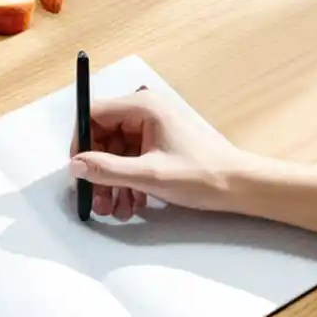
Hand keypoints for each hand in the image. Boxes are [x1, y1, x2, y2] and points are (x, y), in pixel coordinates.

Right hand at [68, 87, 261, 218]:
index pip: (93, 114)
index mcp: (142, 107)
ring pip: (114, 153)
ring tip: (116, 210)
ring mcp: (151, 129)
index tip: (79, 171)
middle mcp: (144, 112)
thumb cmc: (203, 174)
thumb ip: (108, 170)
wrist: (239, 187)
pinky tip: (131, 205)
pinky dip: (126, 182)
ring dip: (111, 182)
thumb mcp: (149, 175)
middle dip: (98, 171)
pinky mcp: (157, 145)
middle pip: (102, 137)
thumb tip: (76, 166)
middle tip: (96, 199)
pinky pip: (129, 160)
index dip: (81, 143)